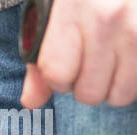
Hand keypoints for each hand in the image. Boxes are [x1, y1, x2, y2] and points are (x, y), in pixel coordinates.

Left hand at [22, 0, 136, 107]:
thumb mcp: (57, 6)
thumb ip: (41, 55)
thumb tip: (31, 101)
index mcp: (73, 8)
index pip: (57, 75)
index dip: (58, 77)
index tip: (65, 62)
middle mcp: (107, 19)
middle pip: (89, 92)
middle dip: (86, 83)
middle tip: (91, 58)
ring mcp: (136, 28)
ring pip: (119, 94)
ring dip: (113, 84)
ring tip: (111, 57)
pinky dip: (132, 76)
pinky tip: (127, 54)